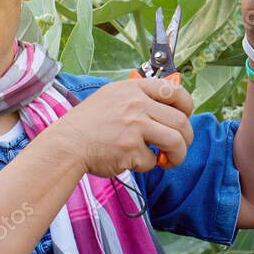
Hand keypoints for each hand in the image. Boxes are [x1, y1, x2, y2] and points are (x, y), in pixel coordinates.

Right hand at [50, 78, 193, 177]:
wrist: (67, 144)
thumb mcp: (111, 97)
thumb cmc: (88, 123)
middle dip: (187, 138)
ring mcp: (134, 126)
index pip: (173, 89)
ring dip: (178, 156)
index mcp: (132, 89)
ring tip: (168, 161)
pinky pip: (152, 160)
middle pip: (180, 121)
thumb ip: (138, 98)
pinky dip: (147, 165)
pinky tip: (134, 161)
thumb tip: (167, 109)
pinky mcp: (130, 148)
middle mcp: (136, 104)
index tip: (185, 117)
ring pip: (176, 142)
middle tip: (180, 147)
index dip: (186, 105)